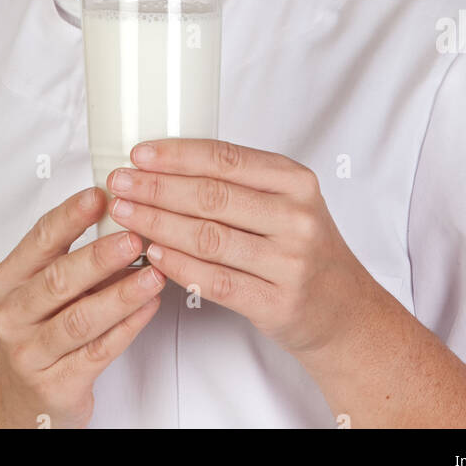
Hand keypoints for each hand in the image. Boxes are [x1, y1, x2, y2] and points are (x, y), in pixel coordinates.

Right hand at [0, 187, 165, 427]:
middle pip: (58, 280)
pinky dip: (127, 327)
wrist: (20, 400)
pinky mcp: (56, 386)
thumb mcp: (42, 290)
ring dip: (122, 294)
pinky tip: (149, 307)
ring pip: (80, 319)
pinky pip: (97, 352)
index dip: (70, 217)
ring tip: (153, 274)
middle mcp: (14, 316)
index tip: (100, 197)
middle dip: (99, 257)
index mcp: (9, 281)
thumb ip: (74, 256)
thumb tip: (121, 218)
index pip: (39, 241)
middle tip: (134, 237)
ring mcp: (31, 354)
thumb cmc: (38, 331)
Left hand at [106, 139, 376, 365]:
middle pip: (211, 196)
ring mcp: (289, 262)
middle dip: (157, 188)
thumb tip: (168, 163)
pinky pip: (215, 281)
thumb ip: (240, 181)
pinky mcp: (277, 302)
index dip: (177, 155)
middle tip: (120, 183)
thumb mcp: (287, 201)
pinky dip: (177, 265)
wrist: (344, 310)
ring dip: (158, 224)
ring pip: (208, 238)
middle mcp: (295, 217)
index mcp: (295, 181)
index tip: (140, 154)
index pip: (226, 158)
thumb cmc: (303, 248)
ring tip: (126, 215)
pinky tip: (152, 253)